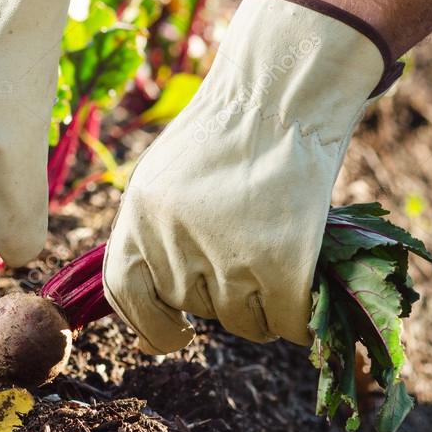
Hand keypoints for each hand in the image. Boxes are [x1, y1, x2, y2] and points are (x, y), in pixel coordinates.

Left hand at [103, 0, 401, 353]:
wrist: (283, 96)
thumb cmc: (228, 131)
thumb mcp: (166, 175)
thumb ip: (154, 230)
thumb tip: (151, 301)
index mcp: (138, 214)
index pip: (125, 294)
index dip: (148, 326)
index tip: (174, 335)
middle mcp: (173, 240)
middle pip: (193, 308)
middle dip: (220, 298)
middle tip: (249, 262)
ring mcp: (226, 256)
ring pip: (241, 322)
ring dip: (262, 308)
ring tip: (279, 267)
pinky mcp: (279, 266)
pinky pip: (286, 323)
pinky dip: (298, 319)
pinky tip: (305, 295)